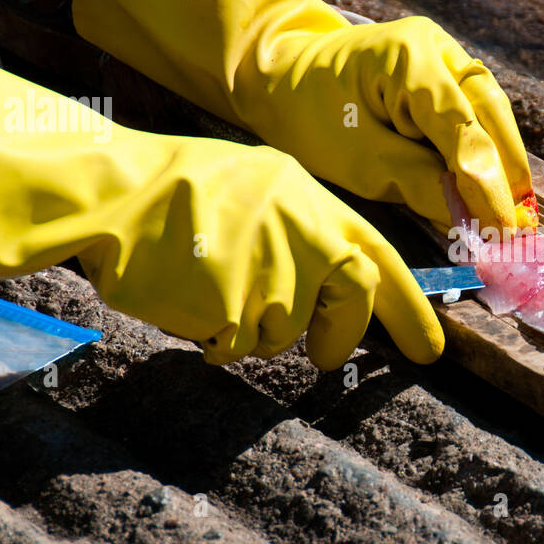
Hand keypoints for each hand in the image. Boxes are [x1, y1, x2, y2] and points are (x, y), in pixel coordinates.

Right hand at [0, 56, 442, 367]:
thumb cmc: (175, 188)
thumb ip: (302, 229)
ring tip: (208, 285)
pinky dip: (214, 337)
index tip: (430, 351)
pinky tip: (185, 298)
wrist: (113, 194)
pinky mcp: (236, 311)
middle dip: (340, 337)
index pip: (380, 261)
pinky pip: (235, 345)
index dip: (410, 310)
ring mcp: (273, 274)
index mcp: (313, 202)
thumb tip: (334, 283)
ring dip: (251, 327)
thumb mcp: (258, 186)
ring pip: (282, 332)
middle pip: (352, 303)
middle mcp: (306, 236)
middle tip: (326, 358)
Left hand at [72, 0, 537, 233]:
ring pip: (492, 115)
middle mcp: (439, 49)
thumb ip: (416, 183)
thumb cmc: (309, 113)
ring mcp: (446, 56)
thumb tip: (470, 218)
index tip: (504, 232)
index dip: (488, 186)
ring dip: (505, 166)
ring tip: (515, 217)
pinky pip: (478, 116)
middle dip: (507, 176)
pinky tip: (494, 191)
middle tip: (520, 230)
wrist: (281, 73)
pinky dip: (488, 154)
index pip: (464, 132)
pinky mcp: (445, 73)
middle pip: (491, 117)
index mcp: (410, 59)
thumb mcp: (356, 159)